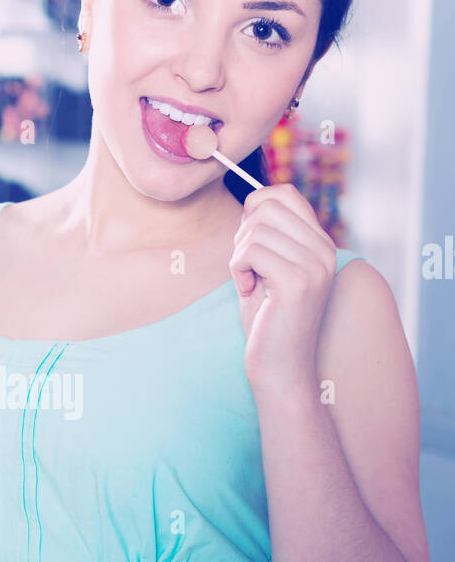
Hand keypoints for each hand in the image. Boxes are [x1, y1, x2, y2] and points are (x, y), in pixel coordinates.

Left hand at [228, 184, 337, 393]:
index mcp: (320, 244)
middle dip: (243, 235)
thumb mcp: (269, 269)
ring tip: (250, 283)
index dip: (254, 211)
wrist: (279, 368)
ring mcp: (314, 265)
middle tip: (248, 268)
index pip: (284, 194)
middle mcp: (324, 250)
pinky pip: (250, 251)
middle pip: (266, 206)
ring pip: (255, 229)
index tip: (250, 246)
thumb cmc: (267, 321)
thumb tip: (252, 199)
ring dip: (239, 257)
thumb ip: (268, 235)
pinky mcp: (297, 282)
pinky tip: (248, 291)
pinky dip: (238, 270)